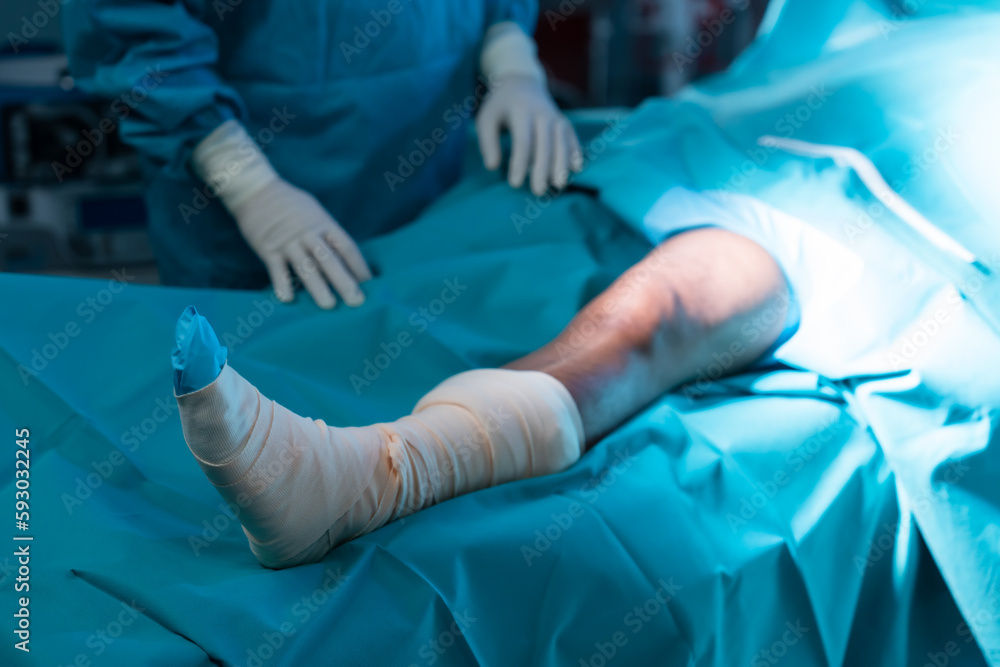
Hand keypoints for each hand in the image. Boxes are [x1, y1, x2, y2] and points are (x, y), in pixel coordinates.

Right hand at [230, 178, 371, 308]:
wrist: (255, 189)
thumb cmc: (289, 202)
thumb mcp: (314, 210)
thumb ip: (327, 231)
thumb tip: (343, 255)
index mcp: (323, 223)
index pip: (346, 247)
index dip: (358, 266)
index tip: (368, 283)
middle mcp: (308, 233)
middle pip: (330, 260)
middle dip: (344, 281)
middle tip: (356, 301)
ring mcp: (288, 241)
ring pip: (306, 267)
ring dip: (318, 287)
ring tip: (329, 305)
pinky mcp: (268, 248)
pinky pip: (277, 269)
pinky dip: (282, 284)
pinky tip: (289, 299)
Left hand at [476, 75, 583, 195]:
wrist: (522, 82)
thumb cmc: (500, 106)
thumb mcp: (486, 118)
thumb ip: (488, 142)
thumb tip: (493, 166)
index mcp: (520, 111)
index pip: (523, 140)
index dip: (519, 163)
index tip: (514, 184)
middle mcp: (542, 113)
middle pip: (545, 144)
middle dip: (542, 169)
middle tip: (538, 191)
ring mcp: (555, 117)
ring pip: (561, 142)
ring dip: (561, 164)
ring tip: (558, 185)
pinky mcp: (563, 121)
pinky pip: (572, 137)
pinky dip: (575, 152)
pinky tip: (576, 168)